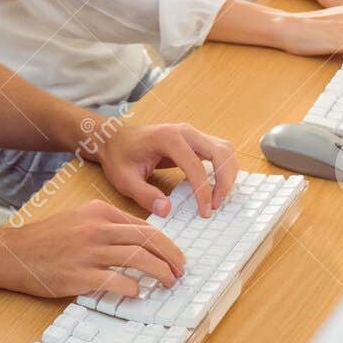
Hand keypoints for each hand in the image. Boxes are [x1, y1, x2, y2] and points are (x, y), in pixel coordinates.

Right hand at [0, 198, 186, 298]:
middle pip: (147, 240)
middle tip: (181, 272)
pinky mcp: (79, 275)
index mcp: (99, 212)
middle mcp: (96, 229)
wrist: (13, 253)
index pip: (144, 226)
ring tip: (168, 283)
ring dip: (160, 273)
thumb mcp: (79, 220)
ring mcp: (88, 252)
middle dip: (171, 258)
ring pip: (138, 259)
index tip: (176, 258)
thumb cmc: (47, 239)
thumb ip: (108, 226)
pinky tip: (138, 293)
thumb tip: (141, 243)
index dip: (166, 244)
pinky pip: (117, 281)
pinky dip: (133, 288)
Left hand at [94, 121, 238, 218]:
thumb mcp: (124, 180)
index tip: (205, 211)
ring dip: (228, 174)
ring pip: (225, 150)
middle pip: (220, 152)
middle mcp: (185, 131)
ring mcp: (192, 133)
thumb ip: (145, 195)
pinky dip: (224, 168)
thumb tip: (167, 210)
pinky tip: (216, 186)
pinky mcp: (195, 140)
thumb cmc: (119, 156)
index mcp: (167, 138)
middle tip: (215, 206)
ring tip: (218, 198)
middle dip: (224, 181)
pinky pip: (219, 151)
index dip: (203, 191)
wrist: (115, 138)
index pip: (195, 165)